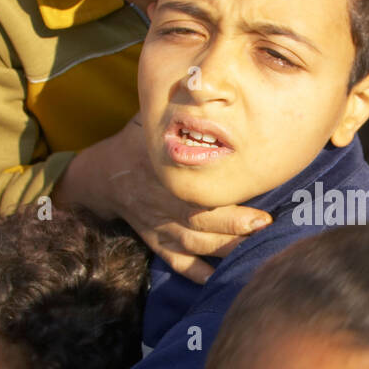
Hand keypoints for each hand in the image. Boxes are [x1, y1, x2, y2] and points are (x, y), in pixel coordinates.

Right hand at [54, 116, 270, 282]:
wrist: (103, 174)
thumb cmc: (139, 141)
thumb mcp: (153, 121)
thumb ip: (181, 114)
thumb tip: (209, 85)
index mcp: (170, 177)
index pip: (204, 196)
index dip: (233, 209)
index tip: (265, 213)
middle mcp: (168, 206)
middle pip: (204, 225)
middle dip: (235, 230)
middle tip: (264, 230)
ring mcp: (162, 228)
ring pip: (196, 246)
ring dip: (225, 252)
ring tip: (256, 255)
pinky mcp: (158, 242)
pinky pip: (177, 263)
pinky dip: (197, 274)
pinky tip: (220, 283)